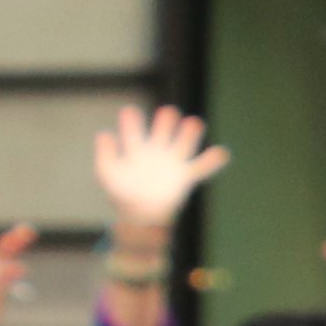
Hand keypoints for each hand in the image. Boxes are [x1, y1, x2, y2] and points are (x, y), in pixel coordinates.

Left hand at [93, 102, 226, 253]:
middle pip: (164, 131)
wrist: (141, 214)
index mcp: (136, 147)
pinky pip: (202, 167)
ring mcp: (173, 162)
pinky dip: (212, 161)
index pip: (134, 131)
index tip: (129, 112)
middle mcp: (157, 150)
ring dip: (190, 133)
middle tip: (168, 112)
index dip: (132, 122)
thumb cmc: (122, 191)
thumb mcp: (108, 172)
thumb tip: (104, 133)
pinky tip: (221, 153)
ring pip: (184, 144)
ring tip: (194, 123)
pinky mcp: (186, 175)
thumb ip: (106, 153)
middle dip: (166, 122)